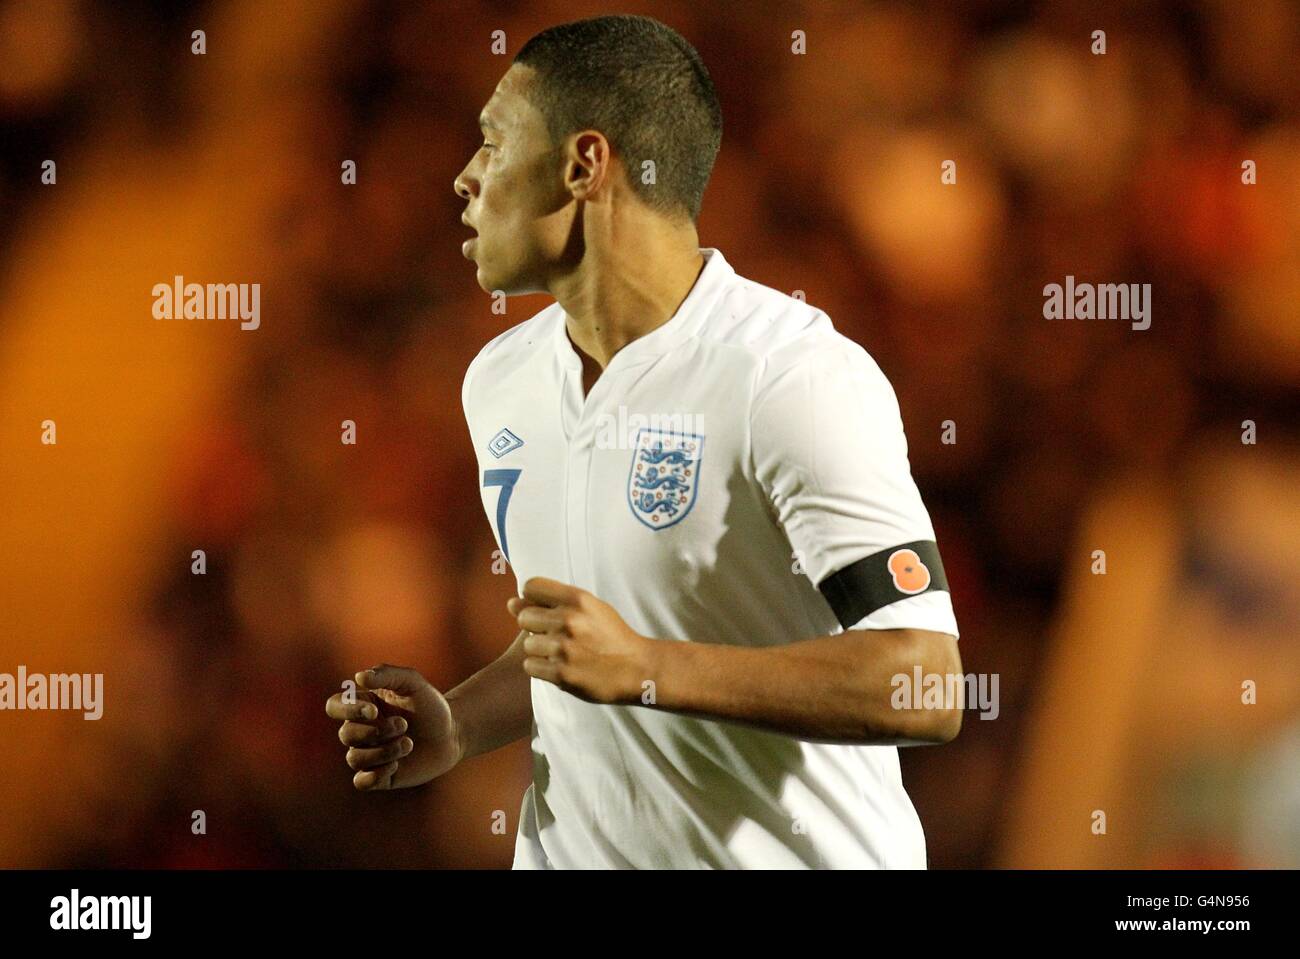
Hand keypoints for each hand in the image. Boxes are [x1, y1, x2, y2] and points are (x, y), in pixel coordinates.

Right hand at [325, 664, 459, 790]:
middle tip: (404, 724)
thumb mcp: (413, 682)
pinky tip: (396, 765)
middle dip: (376, 731)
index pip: (334, 706)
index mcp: (362, 706)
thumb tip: (358, 677)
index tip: (374, 711)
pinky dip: (375, 775)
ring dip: (383, 751)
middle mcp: (361, 730)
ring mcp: (369, 754)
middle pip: (346, 734)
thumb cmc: (430, 705)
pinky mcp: (380, 776)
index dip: (348, 710)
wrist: (452, 733)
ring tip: (408, 743)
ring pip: (355, 758)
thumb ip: (387, 674)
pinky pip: (361, 782)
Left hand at [509, 577, 655, 704]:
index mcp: (578, 599)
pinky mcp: (562, 674)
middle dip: (535, 627)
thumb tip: (511, 603)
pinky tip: (559, 666)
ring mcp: (564, 648)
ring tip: (562, 653)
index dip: (532, 598)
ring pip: (527, 644)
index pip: (530, 586)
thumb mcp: (592, 608)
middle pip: (524, 616)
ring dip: (540, 650)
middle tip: (556, 636)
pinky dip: (541, 668)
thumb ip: (553, 602)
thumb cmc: (612, 636)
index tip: (543, 610)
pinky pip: (530, 666)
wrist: (637, 669)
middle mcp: (569, 620)